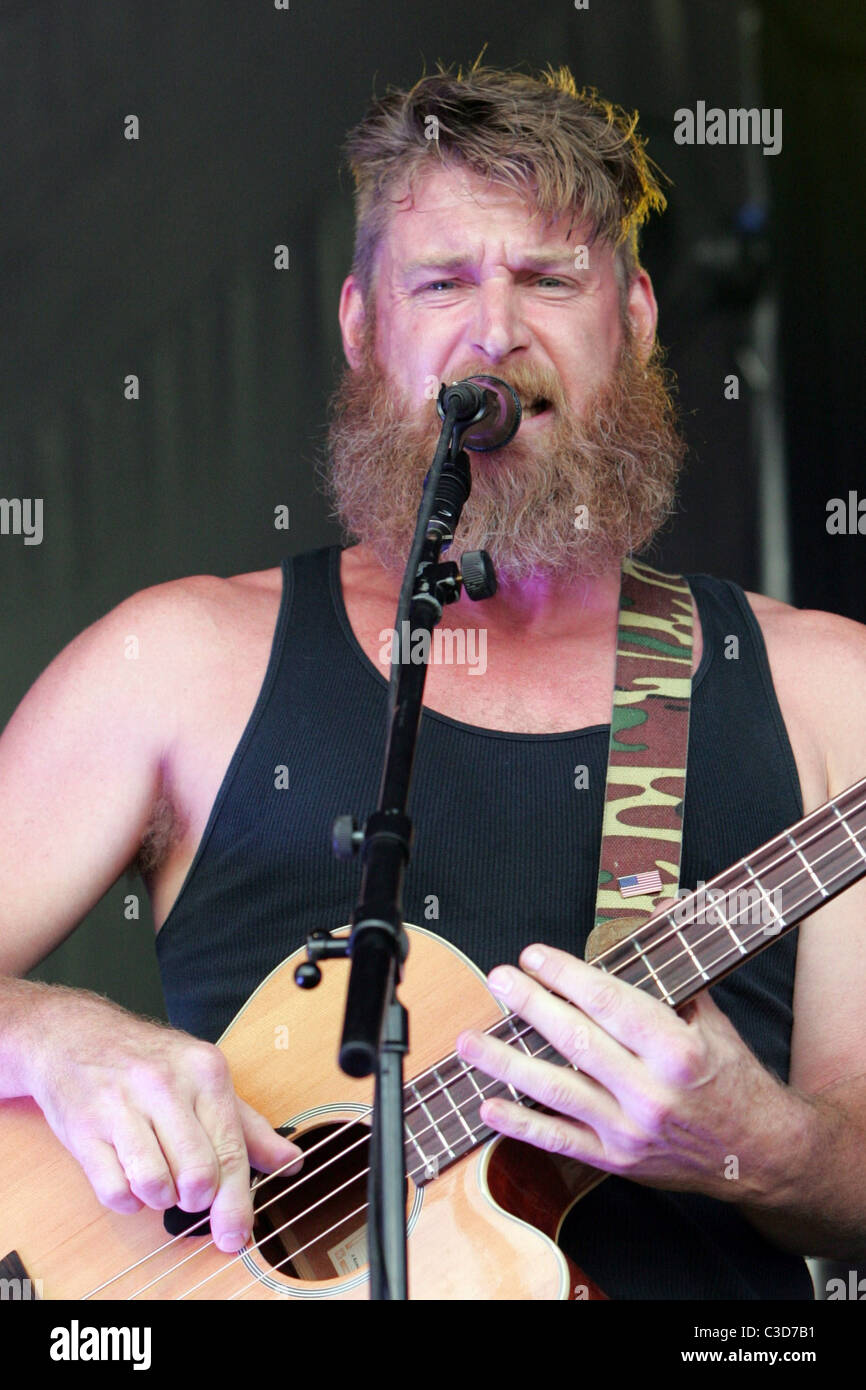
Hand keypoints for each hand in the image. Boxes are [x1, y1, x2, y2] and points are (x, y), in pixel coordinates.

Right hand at [28, 992, 301, 1252]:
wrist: (75, 1035)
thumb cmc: (149, 1062)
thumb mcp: (204, 1079)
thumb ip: (249, 1126)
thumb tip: (292, 1163)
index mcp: (204, 1071)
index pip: (230, 1151)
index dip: (236, 1204)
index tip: (236, 1236)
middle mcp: (164, 1085)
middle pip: (197, 1175)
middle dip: (197, 1199)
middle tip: (190, 1189)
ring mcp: (120, 1107)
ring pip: (156, 1186)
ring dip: (161, 1197)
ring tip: (159, 1175)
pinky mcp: (84, 1130)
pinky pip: (115, 1192)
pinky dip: (127, 1199)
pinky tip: (130, 1176)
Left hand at [456, 913, 806, 1201]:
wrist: (760, 1154)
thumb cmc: (734, 1079)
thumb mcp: (713, 1019)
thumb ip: (676, 969)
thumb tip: (661, 906)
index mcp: (676, 1050)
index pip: (608, 1002)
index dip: (565, 975)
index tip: (534, 956)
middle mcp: (650, 1092)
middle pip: (575, 1040)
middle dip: (530, 1005)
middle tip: (497, 980)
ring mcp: (629, 1130)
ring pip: (555, 1091)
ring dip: (506, 1062)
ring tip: (469, 1042)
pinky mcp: (616, 1161)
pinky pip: (558, 1140)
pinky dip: (520, 1124)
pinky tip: (488, 1105)